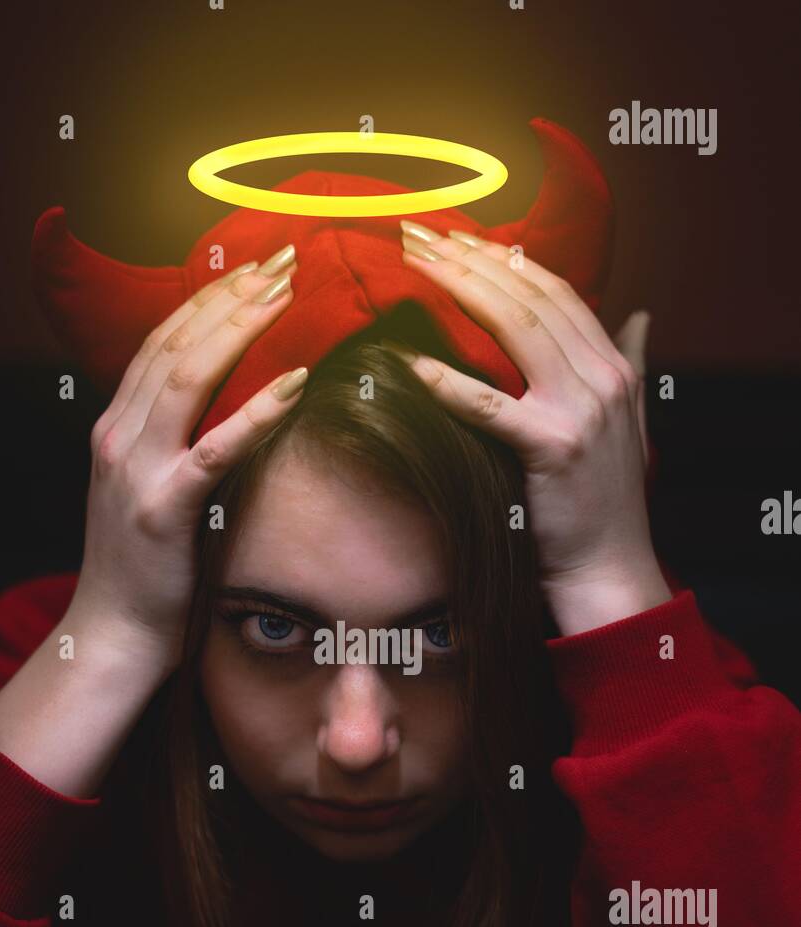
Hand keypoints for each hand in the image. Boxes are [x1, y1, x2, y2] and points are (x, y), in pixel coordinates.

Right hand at [71, 255, 306, 671]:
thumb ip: (170, 442)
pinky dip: (256, 412)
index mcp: (116, 427)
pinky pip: (214, 449)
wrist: (115, 631)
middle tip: (284, 260)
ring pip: (187, 379)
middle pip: (175, 345)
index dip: (208, 299)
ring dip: (240, 330)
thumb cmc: (144, 565)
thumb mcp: (146, 487)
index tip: (255, 266)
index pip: (161, 341)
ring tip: (287, 296)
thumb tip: (225, 403)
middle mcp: (119, 437)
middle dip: (230, 296)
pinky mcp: (165, 510)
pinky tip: (295, 382)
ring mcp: (137, 471)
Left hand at [393, 223, 669, 633]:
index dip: (506, 259)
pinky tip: (409, 362)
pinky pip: (490, 405)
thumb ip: (630, 363)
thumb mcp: (629, 423)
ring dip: (461, 290)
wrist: (607, 565)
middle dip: (474, 260)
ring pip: (517, 330)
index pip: (557, 292)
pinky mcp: (552, 448)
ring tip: (415, 266)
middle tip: (421, 235)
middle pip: (532, 299)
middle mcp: (601, 379)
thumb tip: (641, 316)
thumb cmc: (605, 501)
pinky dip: (447, 381)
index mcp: (613, 367)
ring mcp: (580, 412)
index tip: (458, 237)